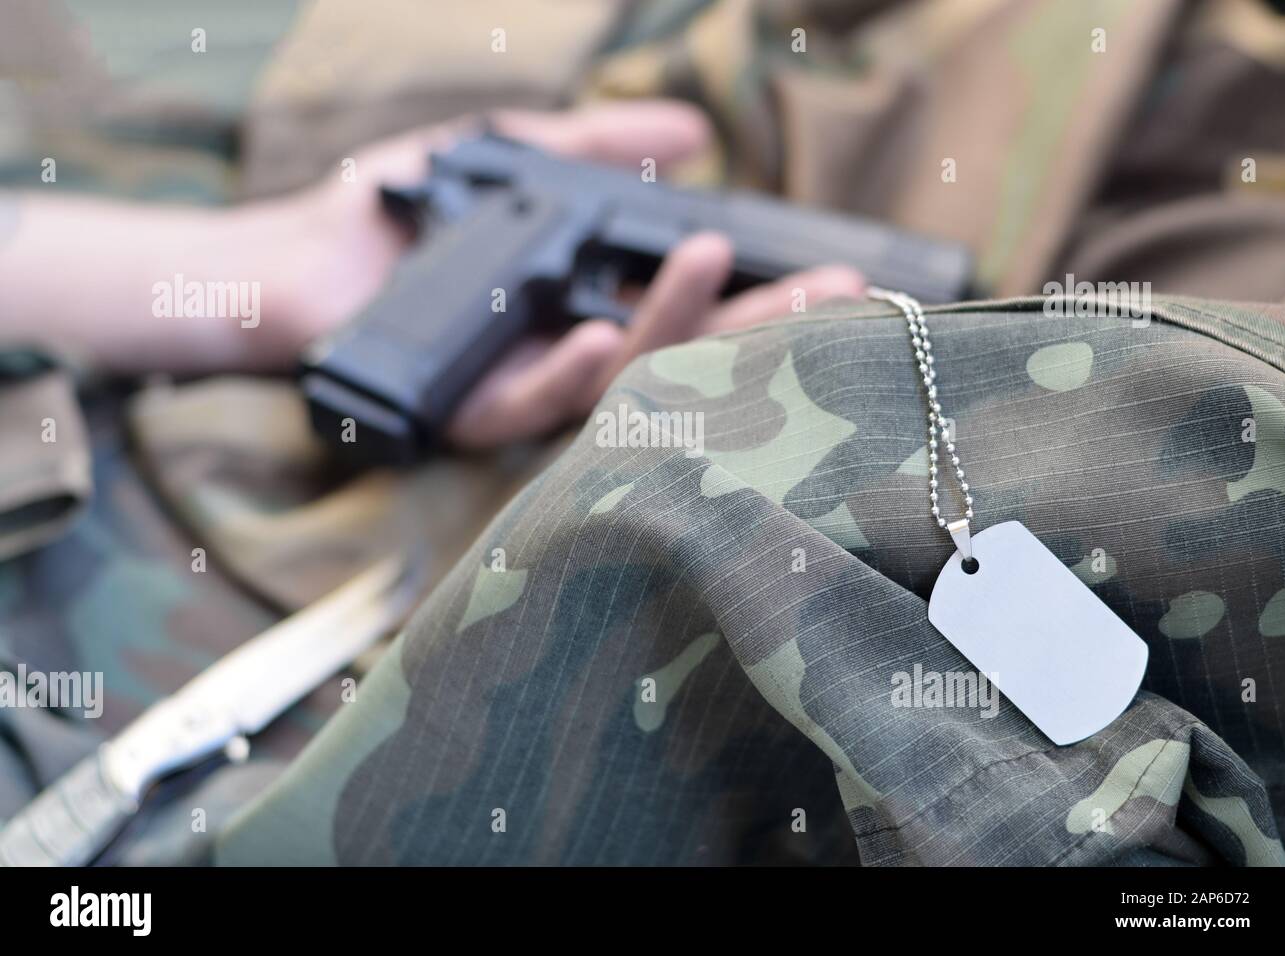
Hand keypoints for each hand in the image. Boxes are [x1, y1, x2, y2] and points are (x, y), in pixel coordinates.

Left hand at [276, 100, 863, 447]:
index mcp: (598, 302)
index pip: (699, 301)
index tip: (831, 264)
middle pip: (690, 347)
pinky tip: (604, 331)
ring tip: (707, 267)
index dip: (763, 285)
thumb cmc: (397, 216)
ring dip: (674, 326)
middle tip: (835, 292)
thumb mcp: (512, 160)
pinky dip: (574, 369)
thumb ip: (599, 149)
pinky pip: (537, 402)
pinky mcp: (478, 414)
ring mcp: (532, 390)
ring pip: (626, 379)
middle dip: (762, 321)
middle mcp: (579, 356)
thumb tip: (693, 129)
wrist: (293, 261)